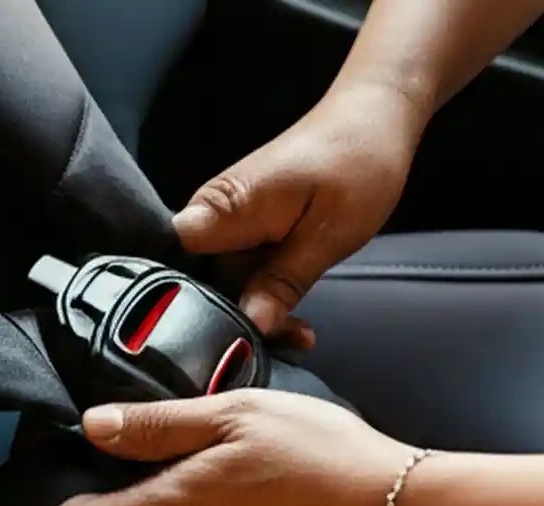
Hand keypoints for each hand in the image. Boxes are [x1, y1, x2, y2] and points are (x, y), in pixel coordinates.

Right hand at [174, 82, 429, 345]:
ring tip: (297, 335)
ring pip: (222, 284)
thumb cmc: (356, 164)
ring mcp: (228, 225)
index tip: (216, 338)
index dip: (181, 305)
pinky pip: (243, 274)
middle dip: (229, 319)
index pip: (169, 263)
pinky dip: (266, 297)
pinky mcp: (245, 232)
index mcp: (222, 208)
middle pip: (196, 282)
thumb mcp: (326, 236)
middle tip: (277, 345)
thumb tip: (248, 326)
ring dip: (254, 313)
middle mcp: (213, 215)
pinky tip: (293, 321)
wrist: (375, 121)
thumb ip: (280, 284)